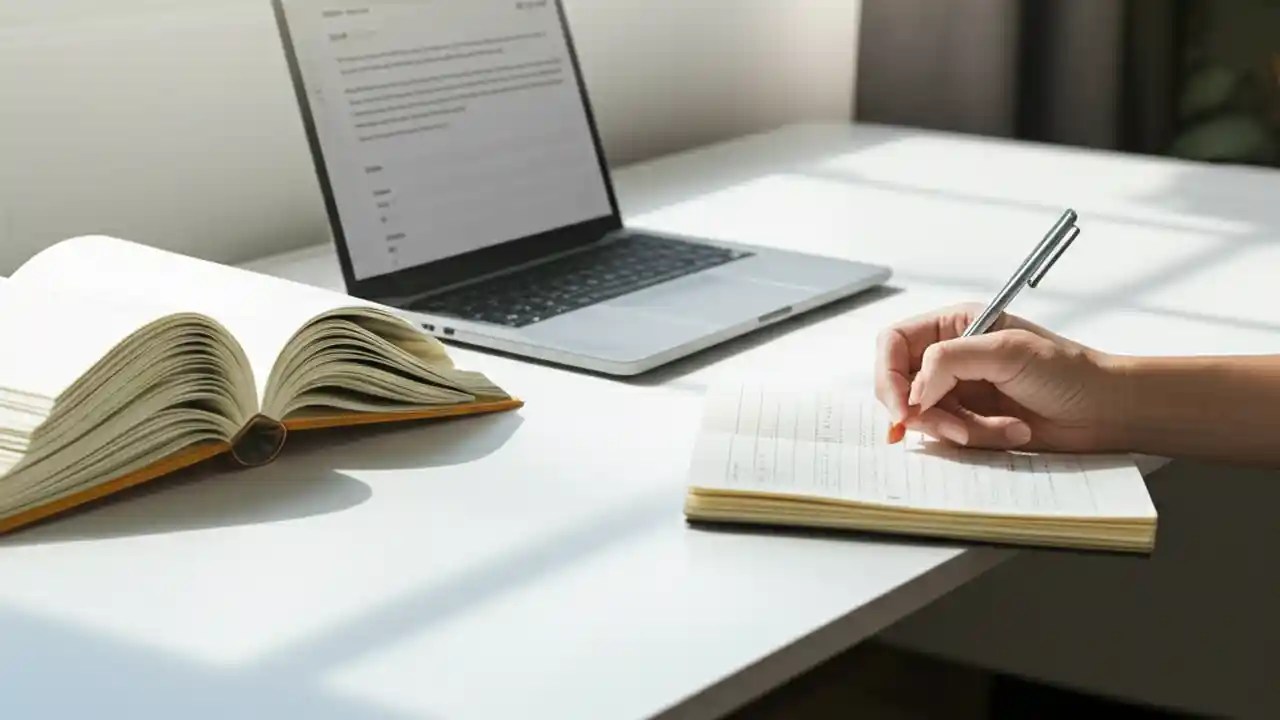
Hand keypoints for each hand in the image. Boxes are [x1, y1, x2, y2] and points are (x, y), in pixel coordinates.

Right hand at [875, 304, 1125, 450]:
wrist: (1106, 411)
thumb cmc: (1068, 371)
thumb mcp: (1008, 351)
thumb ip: (950, 360)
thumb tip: (912, 390)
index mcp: (954, 325)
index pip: (892, 343)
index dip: (888, 375)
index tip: (905, 408)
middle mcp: (949, 356)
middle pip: (900, 385)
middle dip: (926, 412)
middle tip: (955, 429)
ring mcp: (958, 391)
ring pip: (924, 417)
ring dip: (960, 428)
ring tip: (1002, 427)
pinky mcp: (970, 422)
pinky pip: (948, 437)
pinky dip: (975, 440)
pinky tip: (1010, 432)